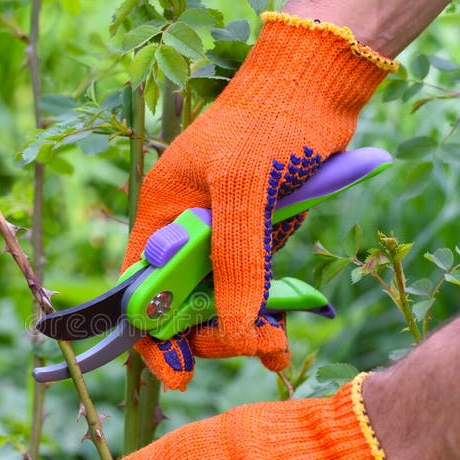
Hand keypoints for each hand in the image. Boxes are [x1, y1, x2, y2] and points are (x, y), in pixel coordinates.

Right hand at [125, 13, 395, 389]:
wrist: (318, 86)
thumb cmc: (268, 123)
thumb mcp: (242, 189)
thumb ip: (235, 259)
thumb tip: (232, 330)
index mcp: (161, 217)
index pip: (141, 291)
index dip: (153, 336)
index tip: (179, 373)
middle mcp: (187, 234)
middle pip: (184, 307)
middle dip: (213, 335)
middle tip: (254, 347)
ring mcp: (225, 239)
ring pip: (224, 304)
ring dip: (246, 331)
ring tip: (276, 345)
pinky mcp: (261, 240)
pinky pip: (256, 291)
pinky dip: (268, 316)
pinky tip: (282, 338)